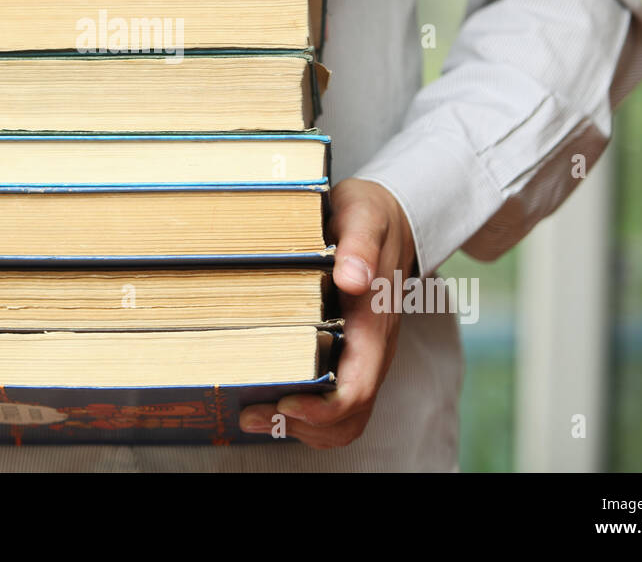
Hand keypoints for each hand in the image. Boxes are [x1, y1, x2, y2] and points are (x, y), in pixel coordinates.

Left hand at [239, 178, 415, 447]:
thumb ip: (359, 244)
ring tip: (251, 414)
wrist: (391, 216)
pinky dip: (305, 413)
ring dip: (300, 426)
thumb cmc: (370, 215)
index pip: (357, 390)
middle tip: (249, 415)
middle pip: (348, 416)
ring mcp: (362, 355)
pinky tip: (268, 398)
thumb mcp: (363, 215)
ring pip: (343, 417)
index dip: (320, 409)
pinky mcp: (350, 353)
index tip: (282, 404)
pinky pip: (335, 400)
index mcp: (374, 324)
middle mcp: (372, 349)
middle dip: (301, 426)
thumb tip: (352, 277)